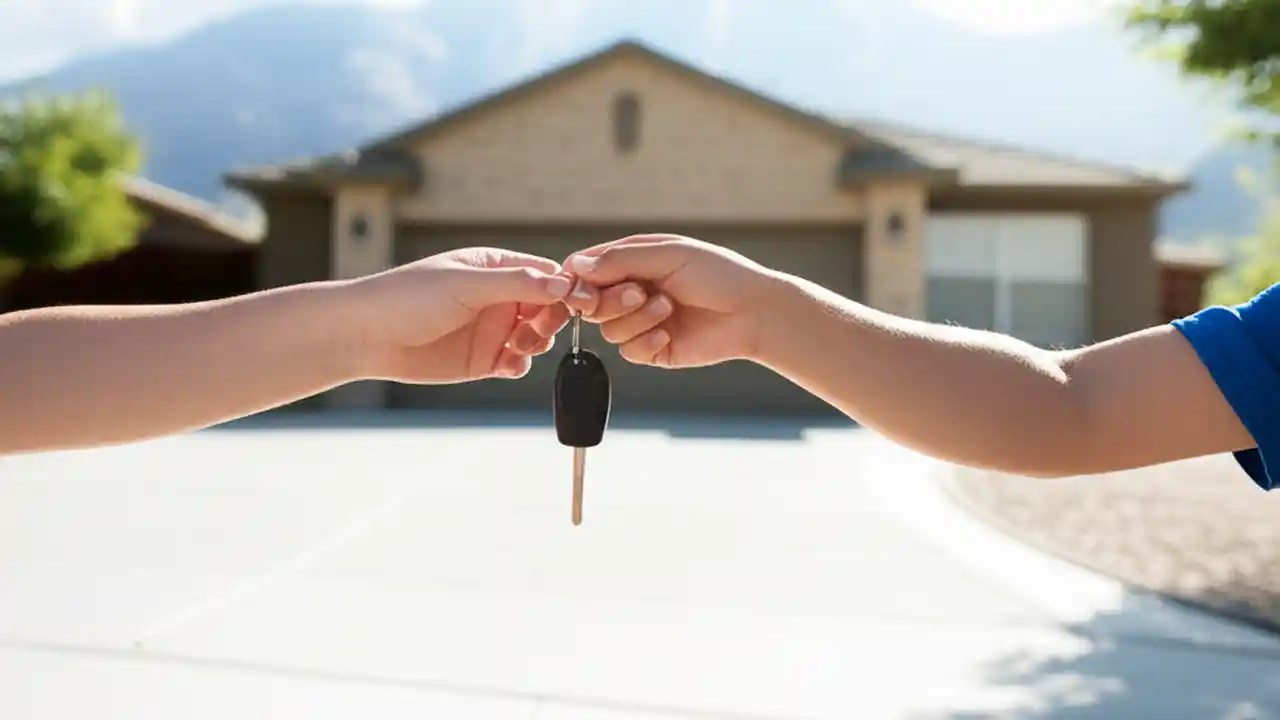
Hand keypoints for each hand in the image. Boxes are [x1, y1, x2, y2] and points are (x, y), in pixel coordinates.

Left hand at [349, 247, 571, 382]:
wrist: (366, 336)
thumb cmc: (408, 298)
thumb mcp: (466, 285)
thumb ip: (516, 283)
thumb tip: (563, 284)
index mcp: (494, 267)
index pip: (544, 274)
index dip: (564, 289)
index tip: (576, 304)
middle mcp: (497, 297)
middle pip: (546, 307)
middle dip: (551, 320)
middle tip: (538, 330)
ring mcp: (490, 329)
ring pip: (535, 337)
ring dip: (537, 343)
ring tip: (518, 347)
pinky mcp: (481, 360)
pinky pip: (515, 363)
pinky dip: (520, 365)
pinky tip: (508, 365)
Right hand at [563, 235, 778, 367]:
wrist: (753, 312)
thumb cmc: (718, 274)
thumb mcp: (668, 254)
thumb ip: (621, 259)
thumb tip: (576, 266)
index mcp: (633, 262)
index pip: (587, 270)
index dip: (579, 282)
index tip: (586, 288)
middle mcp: (633, 291)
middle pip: (591, 304)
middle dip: (612, 301)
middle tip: (641, 293)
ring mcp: (642, 321)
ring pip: (609, 330)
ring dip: (636, 319)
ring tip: (668, 308)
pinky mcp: (654, 349)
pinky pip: (629, 352)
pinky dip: (646, 342)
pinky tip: (669, 334)